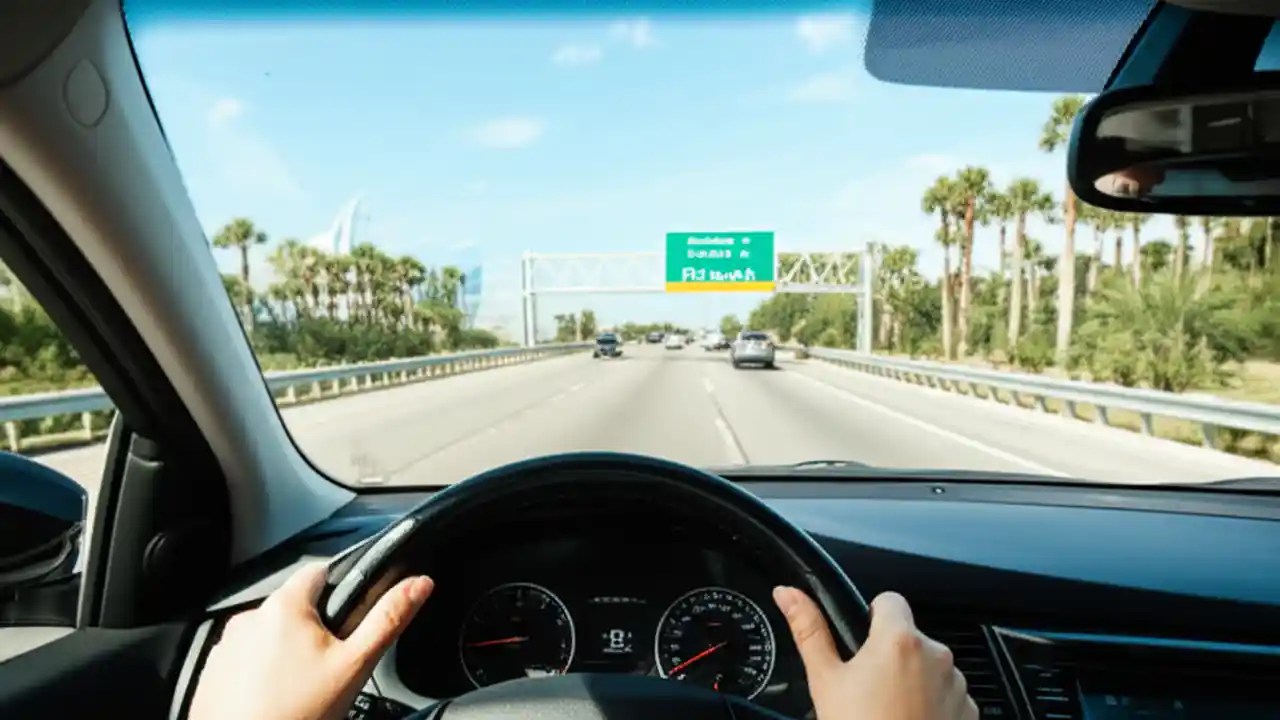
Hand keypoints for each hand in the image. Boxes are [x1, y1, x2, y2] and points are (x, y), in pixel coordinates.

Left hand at [190, 562, 433, 719]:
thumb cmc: (298, 713)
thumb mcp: (354, 667)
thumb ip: (387, 620)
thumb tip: (419, 583)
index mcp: (285, 605)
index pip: (321, 571)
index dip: (343, 589)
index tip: (351, 620)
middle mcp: (248, 616)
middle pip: (296, 607)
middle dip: (315, 629)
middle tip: (329, 666)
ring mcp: (224, 646)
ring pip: (270, 635)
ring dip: (285, 651)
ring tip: (301, 689)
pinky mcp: (211, 673)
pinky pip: (244, 660)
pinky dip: (260, 673)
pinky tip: (274, 699)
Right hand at [772, 587, 975, 719]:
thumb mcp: (825, 680)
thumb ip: (809, 629)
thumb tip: (788, 594)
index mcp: (899, 639)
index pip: (889, 600)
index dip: (871, 618)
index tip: (861, 644)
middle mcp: (936, 655)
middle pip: (909, 636)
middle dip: (890, 654)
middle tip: (868, 686)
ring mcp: (957, 684)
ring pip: (929, 666)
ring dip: (912, 678)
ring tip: (889, 709)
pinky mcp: (968, 710)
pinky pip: (947, 693)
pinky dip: (931, 703)